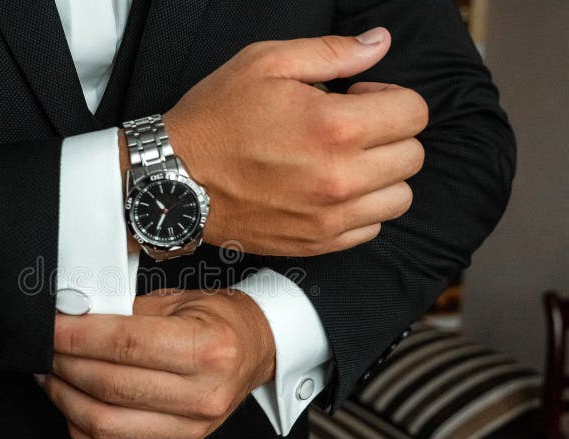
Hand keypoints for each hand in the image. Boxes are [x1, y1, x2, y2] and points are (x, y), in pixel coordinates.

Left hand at [39, 289, 275, 438]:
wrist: (252, 351)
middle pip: (110, 385)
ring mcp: (189, 429)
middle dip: (64, 363)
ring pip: (104, 423)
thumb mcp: (178, 302)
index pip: (126, 344)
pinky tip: (71, 405)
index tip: (52, 326)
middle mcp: (202, 394)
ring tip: (52, 374)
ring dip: (64, 397)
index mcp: (208, 348)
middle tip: (46, 346)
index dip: (77, 336)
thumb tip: (75, 318)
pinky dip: (80, 430)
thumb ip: (127, 312)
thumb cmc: (217, 323)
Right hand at [162, 27, 426, 255]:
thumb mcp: (266, 64)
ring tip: (347, 162)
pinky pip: (371, 229)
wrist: (176, 180)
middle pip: (413, 156)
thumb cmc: (216, 119)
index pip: (414, 113)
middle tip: (354, 127)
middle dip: (391, 134)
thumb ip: (332, 52)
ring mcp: (329, 217)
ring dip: (383, 175)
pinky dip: (362, 209)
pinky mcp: (317, 243)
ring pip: (399, 197)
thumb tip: (380, 43)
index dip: (392, 96)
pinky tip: (332, 191)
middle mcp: (340, 178)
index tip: (362, 97)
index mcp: (334, 127)